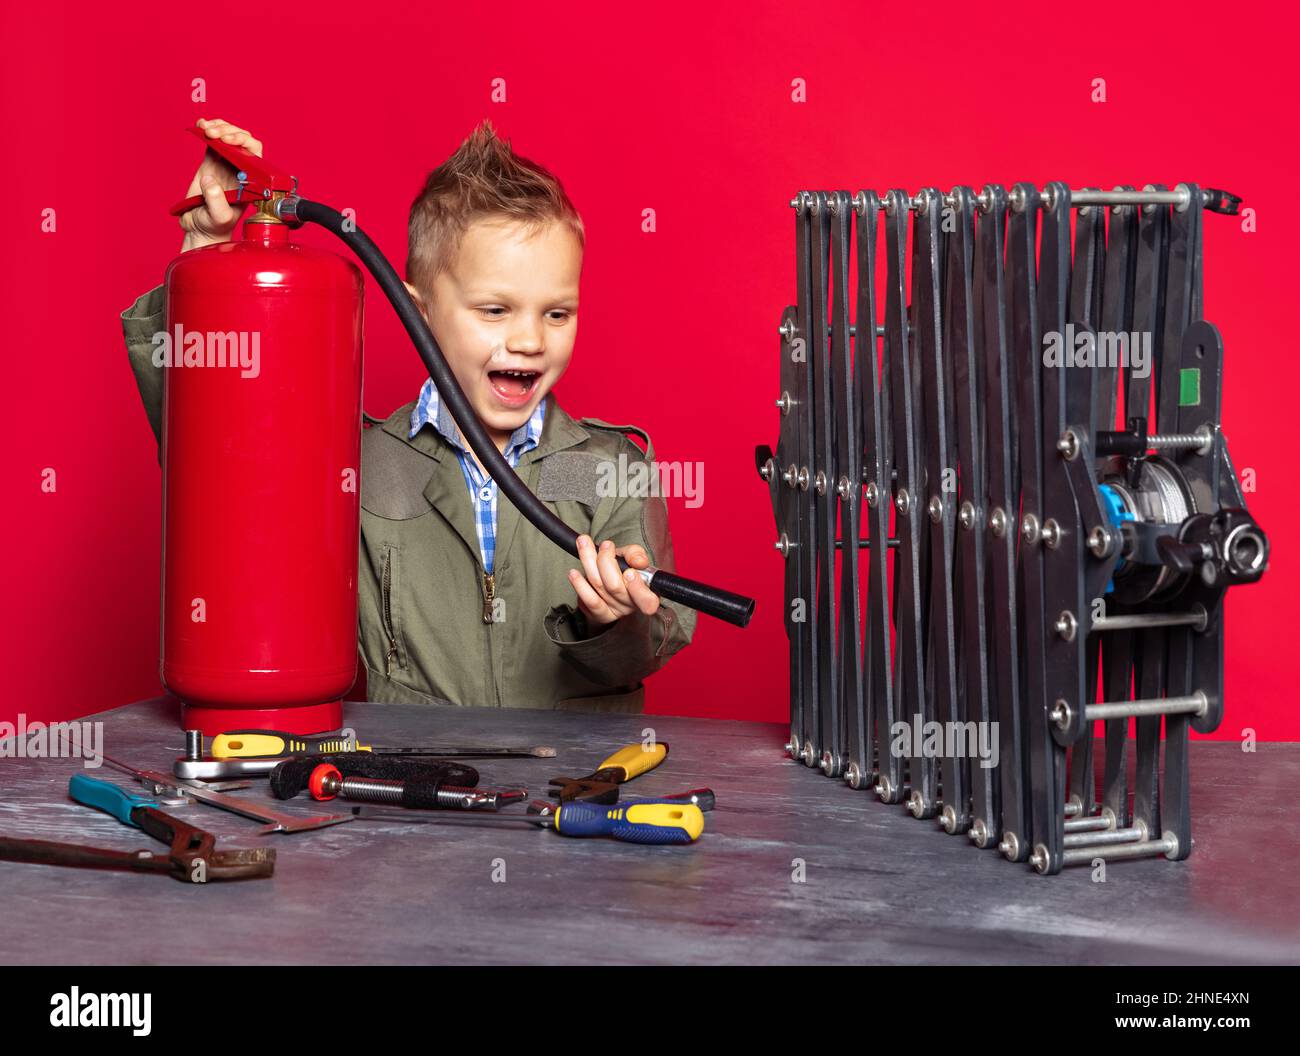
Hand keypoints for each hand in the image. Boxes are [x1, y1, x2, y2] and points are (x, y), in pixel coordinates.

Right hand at [178, 118, 263, 251]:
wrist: (199, 227)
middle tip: (214, 134)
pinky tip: (200, 125)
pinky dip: (207, 128)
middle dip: (229, 131)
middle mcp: (240, 170)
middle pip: (242, 139)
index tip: (229, 141)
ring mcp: (226, 164)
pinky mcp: (211, 162)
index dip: (244, 142)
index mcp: (250, 180)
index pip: (256, 153)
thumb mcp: (219, 217)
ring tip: (205, 128)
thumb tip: (210, 180)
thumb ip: (216, 201)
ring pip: (227, 136)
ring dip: (218, 127)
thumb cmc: (214, 226)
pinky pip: (213, 140)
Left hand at [566, 536, 658, 625]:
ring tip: (583, 543)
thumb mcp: (632, 557)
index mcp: (646, 594)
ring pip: (599, 586)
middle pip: (615, 587)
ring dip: (589, 561)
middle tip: (605, 546)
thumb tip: (638, 562)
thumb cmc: (624, 569)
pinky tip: (573, 573)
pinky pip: (589, 600)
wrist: (610, 583)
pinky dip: (580, 584)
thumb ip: (636, 554)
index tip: (629, 571)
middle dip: (606, 562)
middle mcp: (631, 605)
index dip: (638, 588)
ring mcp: (614, 611)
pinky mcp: (599, 614)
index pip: (648, 600)